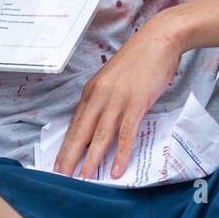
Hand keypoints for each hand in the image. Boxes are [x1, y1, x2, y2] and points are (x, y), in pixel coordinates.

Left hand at [54, 16, 184, 179]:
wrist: (159, 39)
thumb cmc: (139, 58)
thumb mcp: (114, 78)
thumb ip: (105, 97)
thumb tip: (100, 120)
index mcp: (92, 90)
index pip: (76, 122)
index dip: (67, 143)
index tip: (59, 160)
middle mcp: (100, 96)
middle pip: (81, 131)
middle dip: (69, 156)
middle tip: (60, 175)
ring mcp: (117, 100)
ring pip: (100, 135)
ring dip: (91, 159)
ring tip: (84, 178)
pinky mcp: (135, 104)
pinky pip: (125, 134)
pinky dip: (120, 154)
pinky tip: (115, 169)